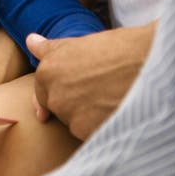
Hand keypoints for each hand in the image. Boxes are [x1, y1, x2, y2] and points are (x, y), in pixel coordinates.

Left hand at [27, 22, 155, 139]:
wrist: (144, 63)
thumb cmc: (115, 48)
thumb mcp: (78, 43)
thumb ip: (51, 49)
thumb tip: (30, 40)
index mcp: (47, 71)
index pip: (41, 93)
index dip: (52, 98)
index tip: (48, 110)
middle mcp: (53, 94)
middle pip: (59, 108)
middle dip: (74, 104)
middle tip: (97, 91)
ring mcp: (68, 114)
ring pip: (74, 122)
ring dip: (87, 117)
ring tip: (110, 98)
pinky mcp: (85, 131)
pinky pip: (88, 135)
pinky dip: (99, 128)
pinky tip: (114, 112)